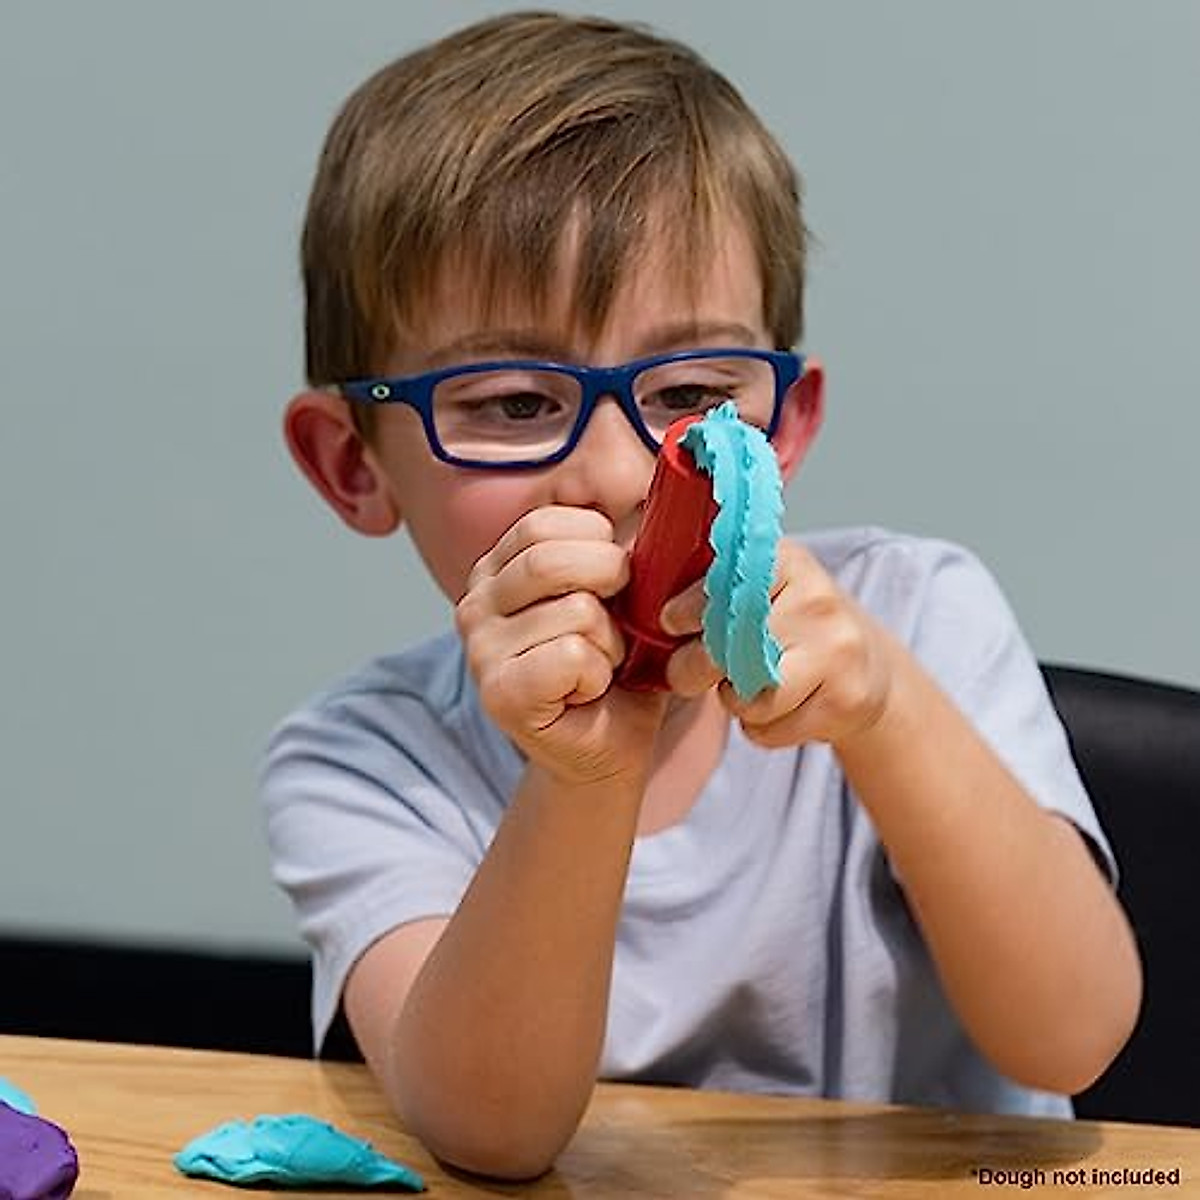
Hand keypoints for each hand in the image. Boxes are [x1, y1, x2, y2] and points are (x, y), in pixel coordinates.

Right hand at [456, 506, 667, 784]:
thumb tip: (666, 501)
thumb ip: (621, 547)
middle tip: (622, 625)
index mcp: (496, 569)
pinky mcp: (500, 695)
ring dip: (611, 643)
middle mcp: (474, 605)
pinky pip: (572, 656)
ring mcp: (479, 652)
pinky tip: (588, 691)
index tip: (615, 582)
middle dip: (611, 585)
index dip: (598, 544)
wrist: (611, 747)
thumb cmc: (618, 666)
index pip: (544, 524)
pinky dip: (599, 674)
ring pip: (575, 612)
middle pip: (552, 561)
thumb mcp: (620, 593)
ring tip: (601, 666)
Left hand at [662, 539, 893, 748]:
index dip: (689, 608)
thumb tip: (656, 613)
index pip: (724, 582)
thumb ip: (715, 589)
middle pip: (729, 645)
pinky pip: (772, 729)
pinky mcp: (848, 698)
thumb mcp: (761, 589)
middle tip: (687, 673)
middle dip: (694, 668)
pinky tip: (779, 710)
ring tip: (748, 688)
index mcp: (787, 560)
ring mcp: (837, 649)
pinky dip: (761, 729)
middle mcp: (817, 598)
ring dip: (736, 703)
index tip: (670, 622)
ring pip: (751, 697)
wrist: (868, 666)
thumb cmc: (793, 627)